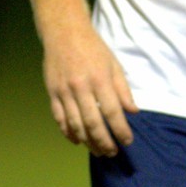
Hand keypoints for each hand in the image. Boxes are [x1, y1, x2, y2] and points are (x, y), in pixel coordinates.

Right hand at [42, 25, 138, 156]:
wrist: (64, 33)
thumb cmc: (93, 48)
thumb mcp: (114, 65)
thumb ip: (123, 90)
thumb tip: (133, 112)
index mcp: (100, 79)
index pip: (112, 111)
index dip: (120, 130)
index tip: (127, 141)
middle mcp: (81, 87)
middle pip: (93, 123)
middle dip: (104, 142)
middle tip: (112, 153)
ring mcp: (64, 92)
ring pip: (75, 125)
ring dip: (87, 142)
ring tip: (98, 152)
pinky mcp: (52, 93)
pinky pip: (60, 119)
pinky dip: (68, 133)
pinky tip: (78, 141)